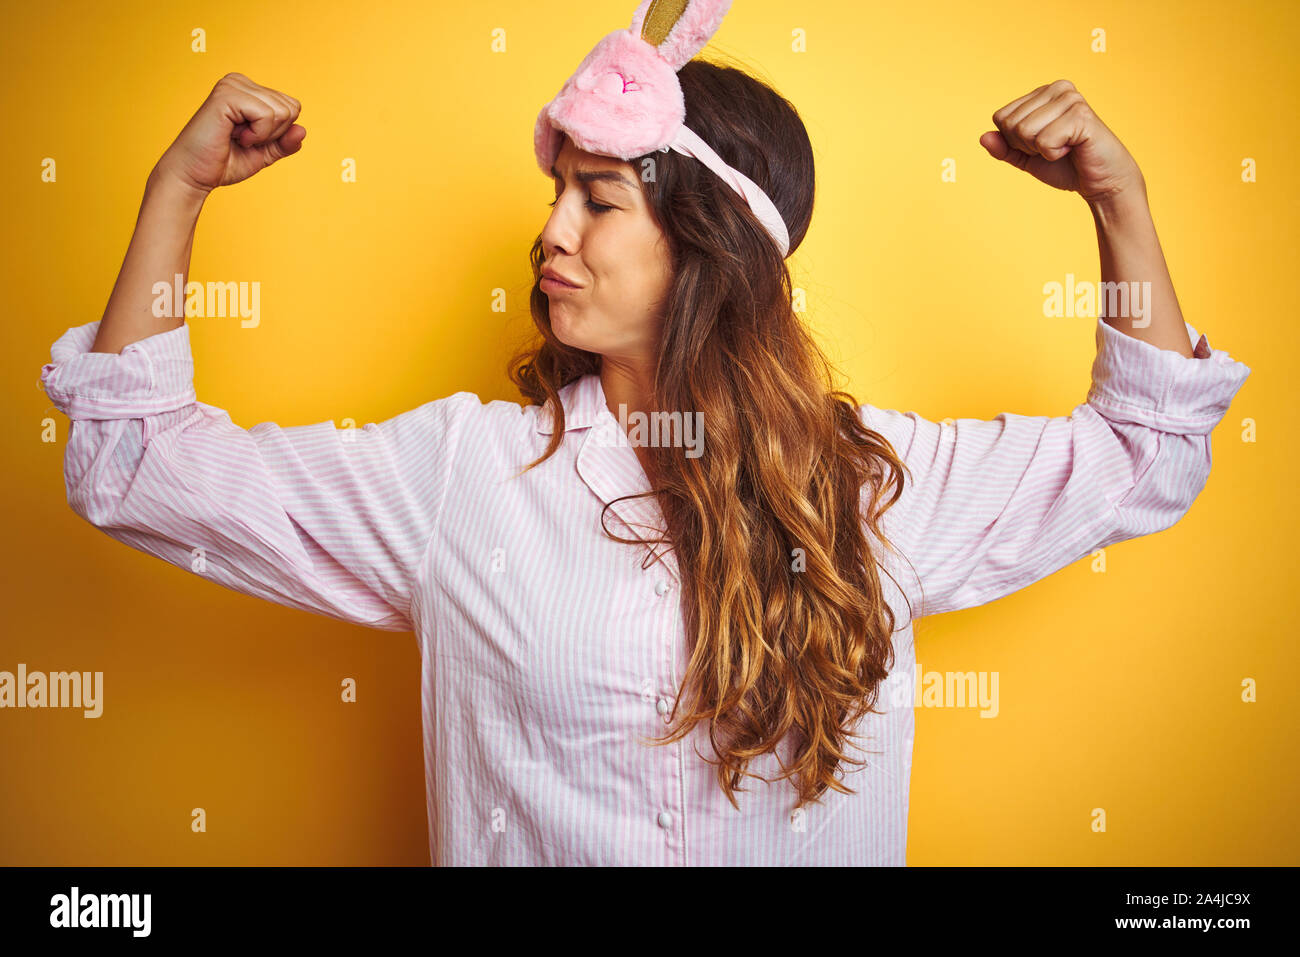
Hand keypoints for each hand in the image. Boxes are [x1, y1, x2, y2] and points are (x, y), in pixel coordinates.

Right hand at [152, 73, 305, 195]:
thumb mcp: (264, 153)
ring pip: (282, 112)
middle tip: (244, 140)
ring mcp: (233, 85)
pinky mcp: (227, 95)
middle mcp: (241, 82)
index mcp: (250, 91)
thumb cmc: (224, 163)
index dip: (279, 133)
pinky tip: (235, 136)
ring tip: (237, 138)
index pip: (292, 107)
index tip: (251, 140)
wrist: (194, 175)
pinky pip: (266, 115)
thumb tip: (302, 130)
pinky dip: (257, 134)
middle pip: (291, 108)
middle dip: (274, 134)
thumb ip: (285, 143)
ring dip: (264, 135)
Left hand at [980, 80, 1143, 205]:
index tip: (1041, 145)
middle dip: (1027, 146)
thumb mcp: (1027, 158)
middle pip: (1010, 124)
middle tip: (1054, 148)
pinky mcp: (1081, 115)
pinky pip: (1044, 141)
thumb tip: (983, 137)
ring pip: (1024, 131)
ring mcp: (1071, 99)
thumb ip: (1004, 148)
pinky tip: (1073, 148)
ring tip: (1065, 147)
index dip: (1015, 141)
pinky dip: (1054, 153)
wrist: (1101, 182)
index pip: (1001, 117)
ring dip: (1041, 150)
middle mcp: (1057, 88)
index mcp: (1043, 93)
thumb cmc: (1066, 166)